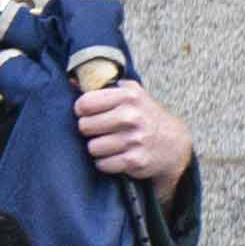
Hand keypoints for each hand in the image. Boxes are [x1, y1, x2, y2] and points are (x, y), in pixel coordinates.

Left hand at [73, 74, 194, 185]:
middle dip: (89, 130)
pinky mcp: (135, 161)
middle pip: (84, 127)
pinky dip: (106, 162)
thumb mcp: (131, 93)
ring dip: (97, 148)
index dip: (82, 110)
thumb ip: (103, 86)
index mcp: (128, 96)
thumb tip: (71, 81)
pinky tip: (116, 155)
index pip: (85, 103)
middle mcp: (131, 116)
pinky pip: (103, 164)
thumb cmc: (145, 115)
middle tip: (100, 130)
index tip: (88, 113)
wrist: (174, 143)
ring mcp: (134, 140)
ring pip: (92, 147)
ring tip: (109, 143)